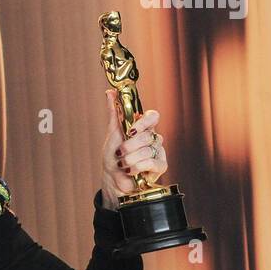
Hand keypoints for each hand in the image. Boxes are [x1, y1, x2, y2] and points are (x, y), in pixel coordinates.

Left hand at [100, 89, 167, 208]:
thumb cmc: (113, 155)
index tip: (130, 131)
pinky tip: (131, 171)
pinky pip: (152, 163)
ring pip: (148, 150)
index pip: (153, 116)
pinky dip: (138, 167)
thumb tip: (110, 92)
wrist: (112, 177)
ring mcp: (158, 151)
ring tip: (123, 164)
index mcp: (143, 127)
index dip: (144, 122)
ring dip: (130, 159)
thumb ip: (114, 112)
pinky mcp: (160, 166)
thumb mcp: (112, 132)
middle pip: (147, 136)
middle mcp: (153, 138)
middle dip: (129, 147)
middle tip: (120, 153)